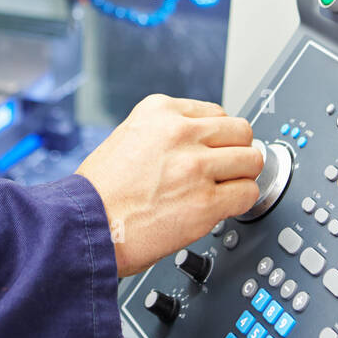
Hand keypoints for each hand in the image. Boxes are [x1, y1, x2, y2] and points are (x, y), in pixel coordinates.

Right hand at [76, 93, 262, 278]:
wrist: (85, 225)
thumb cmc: (99, 191)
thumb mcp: (128, 136)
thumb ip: (165, 134)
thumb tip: (200, 141)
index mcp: (160, 111)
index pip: (216, 113)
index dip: (217, 137)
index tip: (214, 150)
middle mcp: (181, 133)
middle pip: (240, 131)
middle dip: (236, 151)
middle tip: (227, 169)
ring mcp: (195, 166)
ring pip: (251, 160)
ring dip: (242, 177)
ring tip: (225, 188)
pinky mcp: (206, 201)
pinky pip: (248, 193)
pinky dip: (241, 202)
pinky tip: (224, 206)